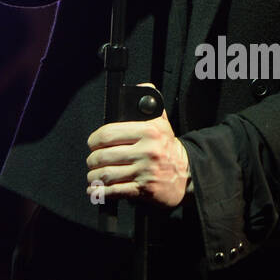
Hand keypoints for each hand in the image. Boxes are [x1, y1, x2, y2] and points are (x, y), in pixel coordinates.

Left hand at [85, 86, 190, 208]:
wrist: (187, 174)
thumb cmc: (168, 148)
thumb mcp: (162, 123)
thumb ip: (150, 104)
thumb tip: (141, 88)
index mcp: (149, 131)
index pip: (108, 133)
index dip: (94, 139)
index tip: (92, 143)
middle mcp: (147, 151)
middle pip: (104, 155)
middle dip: (92, 160)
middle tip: (92, 161)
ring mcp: (145, 171)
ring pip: (106, 174)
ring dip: (94, 176)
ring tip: (93, 174)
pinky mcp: (144, 189)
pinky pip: (114, 190)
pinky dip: (100, 191)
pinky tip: (96, 189)